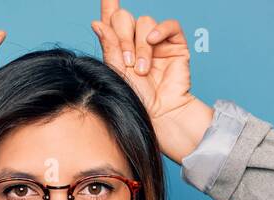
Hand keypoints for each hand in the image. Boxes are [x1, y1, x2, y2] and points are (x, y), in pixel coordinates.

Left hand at [89, 2, 212, 162]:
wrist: (159, 115)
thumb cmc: (138, 100)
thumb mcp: (116, 72)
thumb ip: (109, 46)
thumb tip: (98, 23)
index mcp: (118, 47)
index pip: (111, 20)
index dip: (109, 5)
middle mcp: (136, 42)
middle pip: (124, 19)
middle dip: (123, 39)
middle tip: (127, 63)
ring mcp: (156, 42)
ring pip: (144, 22)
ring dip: (141, 45)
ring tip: (142, 69)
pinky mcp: (174, 45)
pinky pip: (169, 25)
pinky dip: (161, 30)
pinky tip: (154, 42)